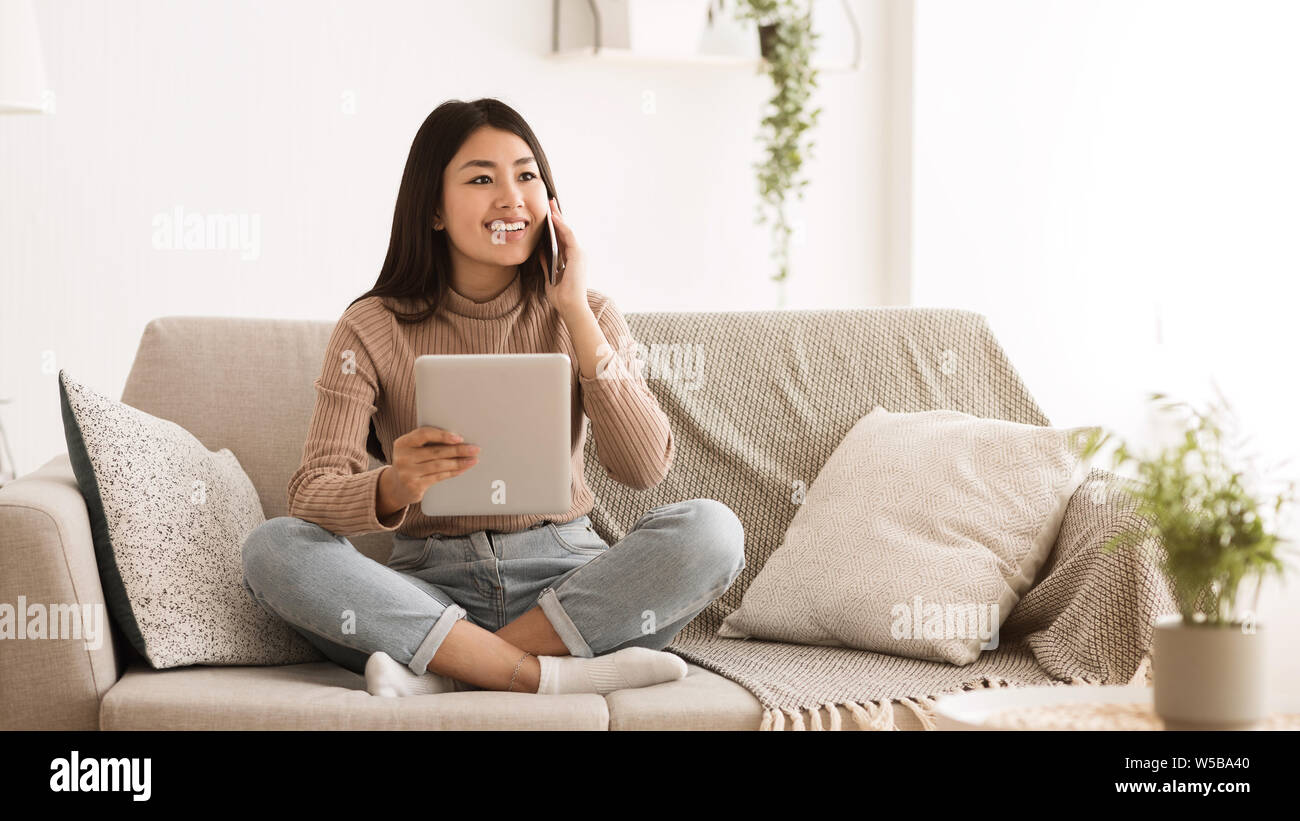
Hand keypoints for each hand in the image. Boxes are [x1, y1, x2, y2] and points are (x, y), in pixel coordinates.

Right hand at [378, 426, 479, 512]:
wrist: (396, 486)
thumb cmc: (411, 461)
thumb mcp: (413, 449)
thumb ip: (427, 442)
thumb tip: (458, 438)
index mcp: (402, 443)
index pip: (424, 434)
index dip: (443, 435)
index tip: (459, 438)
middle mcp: (402, 458)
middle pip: (436, 452)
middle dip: (458, 450)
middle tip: (475, 449)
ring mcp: (407, 473)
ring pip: (440, 465)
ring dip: (459, 462)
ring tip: (473, 460)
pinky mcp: (415, 486)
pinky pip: (439, 477)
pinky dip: (453, 472)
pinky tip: (463, 468)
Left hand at [542, 197, 588, 320]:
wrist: (570, 306)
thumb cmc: (561, 297)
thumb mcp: (550, 277)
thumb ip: (547, 264)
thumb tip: (540, 251)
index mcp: (572, 260)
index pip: (563, 239)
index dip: (556, 226)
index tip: (548, 215)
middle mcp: (577, 255)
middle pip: (566, 232)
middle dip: (557, 217)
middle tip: (550, 203)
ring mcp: (579, 254)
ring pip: (568, 231)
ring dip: (559, 217)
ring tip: (550, 205)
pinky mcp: (578, 254)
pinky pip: (569, 236)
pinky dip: (561, 226)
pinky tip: (553, 217)